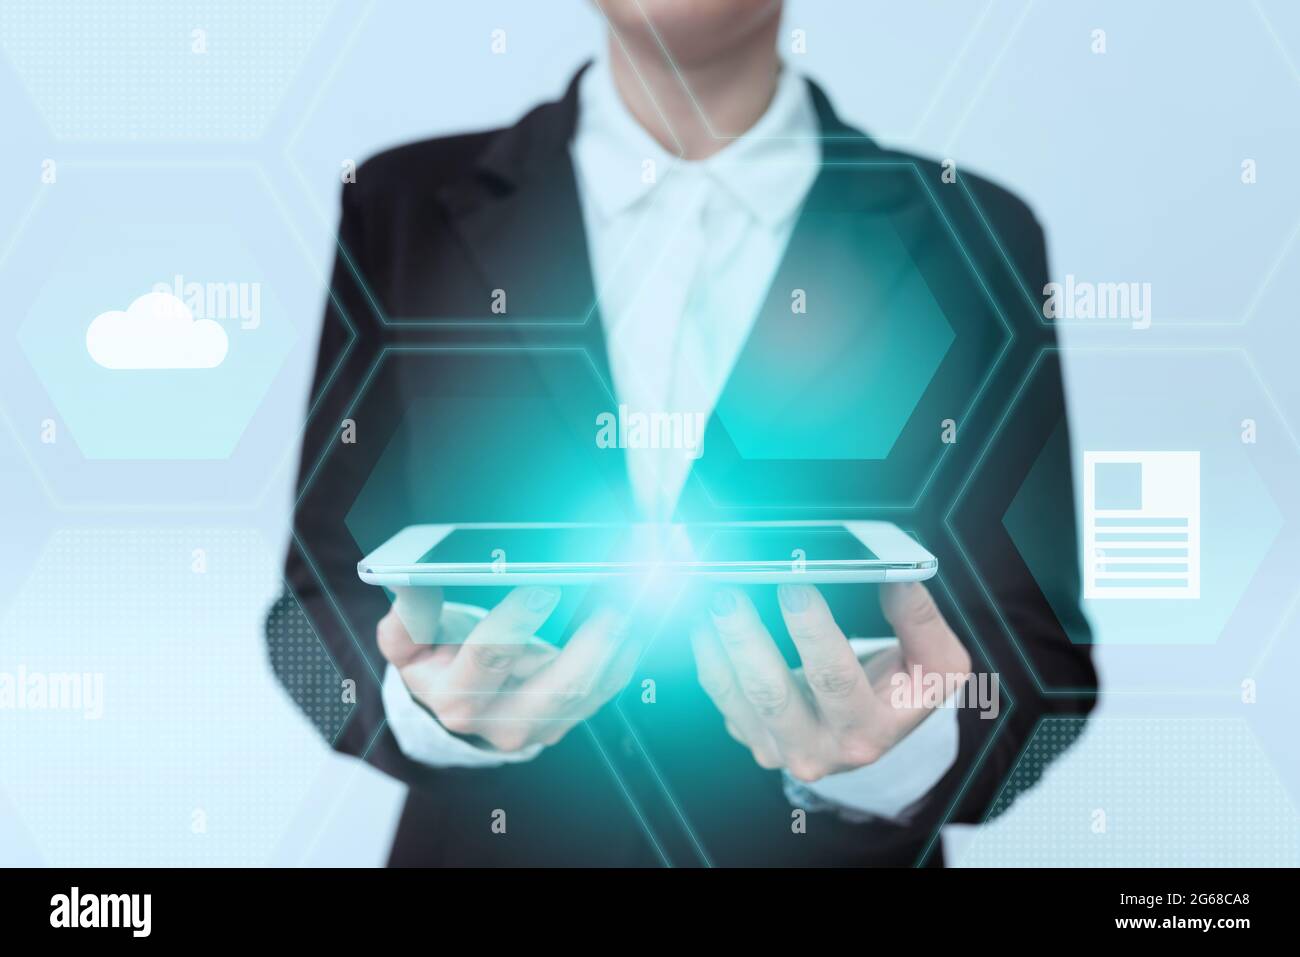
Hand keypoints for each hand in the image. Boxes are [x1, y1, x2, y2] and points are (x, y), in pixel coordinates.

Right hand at [377, 586, 640, 752]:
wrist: (457, 707)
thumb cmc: (439, 665)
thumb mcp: (409, 647)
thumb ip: (408, 621)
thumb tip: (411, 588)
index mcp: (459, 699)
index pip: (490, 659)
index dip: (515, 623)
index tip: (541, 588)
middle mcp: (505, 721)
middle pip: (560, 687)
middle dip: (594, 641)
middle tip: (614, 599)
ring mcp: (543, 726)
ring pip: (592, 690)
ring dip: (618, 644)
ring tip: (633, 601)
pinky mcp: (569, 719)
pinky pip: (606, 689)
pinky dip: (625, 654)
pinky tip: (635, 621)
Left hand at [691, 581, 971, 781]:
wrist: (871, 732)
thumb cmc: (901, 692)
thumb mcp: (935, 665)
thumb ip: (921, 621)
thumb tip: (896, 577)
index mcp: (868, 731)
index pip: (834, 679)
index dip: (812, 632)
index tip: (794, 585)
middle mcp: (819, 748)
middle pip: (772, 693)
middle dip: (746, 637)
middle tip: (730, 592)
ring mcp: (778, 748)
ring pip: (737, 695)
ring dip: (718, 643)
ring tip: (710, 598)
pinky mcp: (751, 737)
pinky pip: (720, 695)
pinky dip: (708, 653)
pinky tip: (703, 620)